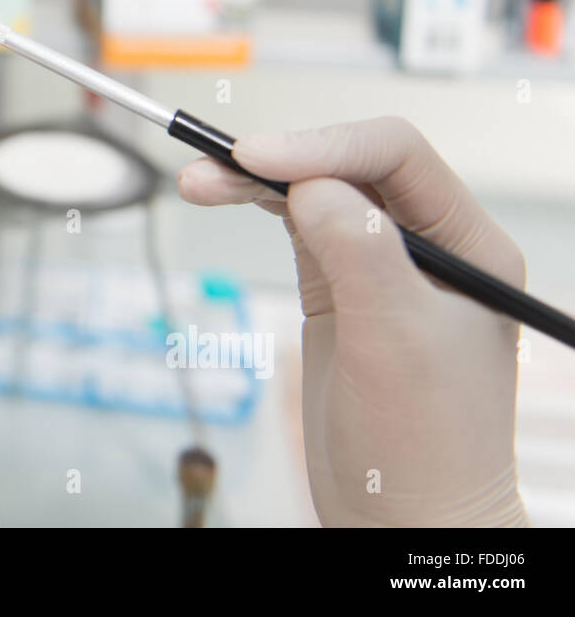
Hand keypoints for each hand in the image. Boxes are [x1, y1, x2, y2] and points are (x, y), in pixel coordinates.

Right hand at [178, 117, 527, 525]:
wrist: (403, 517)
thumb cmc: (425, 443)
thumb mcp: (395, 339)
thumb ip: (359, 251)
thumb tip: (312, 185)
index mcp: (468, 244)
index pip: (397, 157)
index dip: (324, 147)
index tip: (257, 157)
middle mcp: (426, 243)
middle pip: (348, 166)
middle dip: (280, 160)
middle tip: (211, 167)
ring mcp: (378, 264)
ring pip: (314, 192)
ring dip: (255, 181)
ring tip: (196, 182)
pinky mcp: (338, 288)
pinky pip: (296, 226)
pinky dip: (256, 208)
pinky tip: (223, 197)